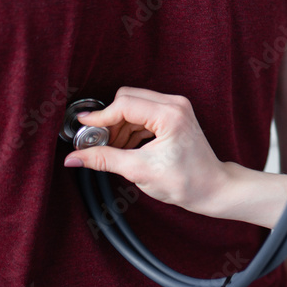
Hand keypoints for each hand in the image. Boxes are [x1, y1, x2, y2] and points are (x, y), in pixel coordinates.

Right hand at [62, 87, 243, 215]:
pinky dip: (131, 127)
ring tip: (112, 149)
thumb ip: (104, 160)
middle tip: (97, 142)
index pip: (124, 105)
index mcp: (169, 114)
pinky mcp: (175, 115)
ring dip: (119, 125)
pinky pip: (144, 112)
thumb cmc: (185, 182)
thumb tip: (74, 157)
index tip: (83, 128)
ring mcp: (176, 108)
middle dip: (109, 120)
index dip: (100, 117)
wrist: (212, 188)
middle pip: (127, 99)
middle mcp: (175, 104)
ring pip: (134, 105)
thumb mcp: (139, 171)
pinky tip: (125, 146)